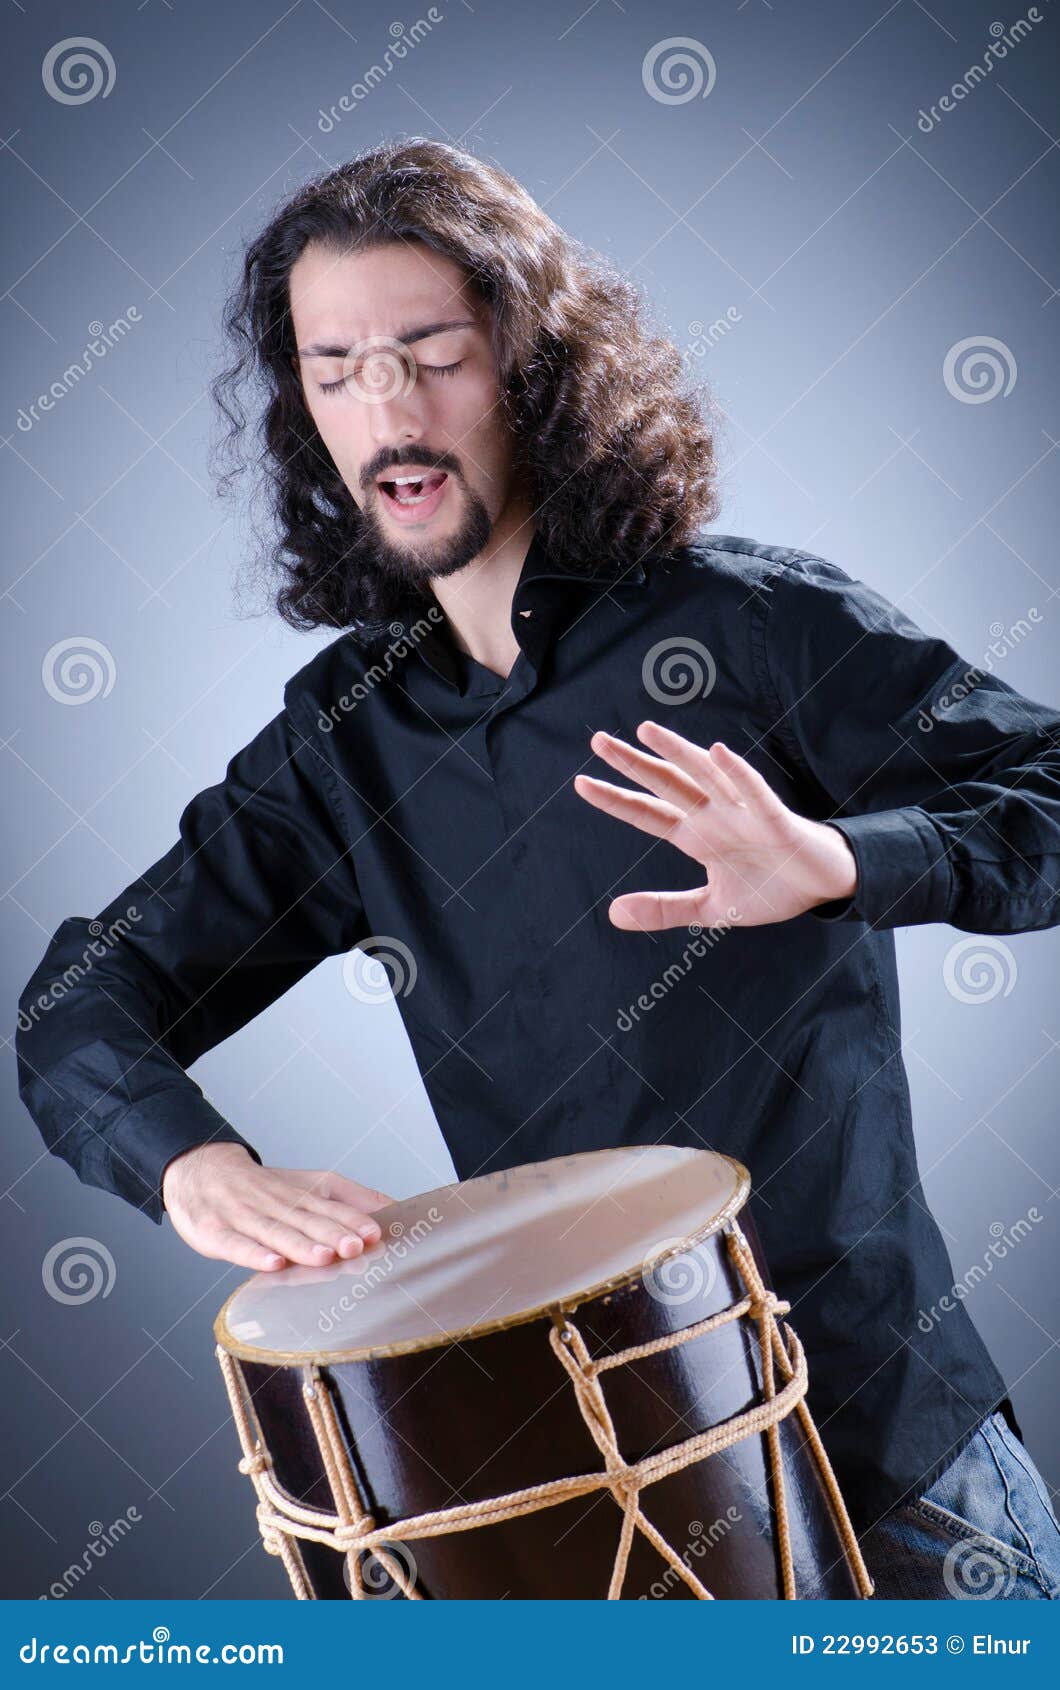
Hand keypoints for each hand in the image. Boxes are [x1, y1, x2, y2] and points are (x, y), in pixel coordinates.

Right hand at [161, 1142, 394, 1271]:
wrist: (203, 1170)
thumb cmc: (265, 1188)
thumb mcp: (311, 1184)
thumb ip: (351, 1197)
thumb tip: (394, 1209)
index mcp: (301, 1193)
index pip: (330, 1206)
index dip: (352, 1220)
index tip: (374, 1234)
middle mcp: (276, 1203)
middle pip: (307, 1220)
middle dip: (332, 1234)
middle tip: (356, 1247)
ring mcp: (245, 1217)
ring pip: (276, 1233)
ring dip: (301, 1245)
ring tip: (324, 1257)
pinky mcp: (216, 1233)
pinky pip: (236, 1245)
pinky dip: (254, 1254)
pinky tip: (273, 1263)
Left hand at [573, 720, 856, 930]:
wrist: (822, 889)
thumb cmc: (769, 887)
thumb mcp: (710, 909)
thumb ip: (664, 910)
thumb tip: (612, 914)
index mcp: (696, 835)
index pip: (647, 814)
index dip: (615, 799)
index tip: (580, 782)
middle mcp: (713, 816)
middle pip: (666, 784)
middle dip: (633, 763)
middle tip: (596, 740)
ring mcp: (742, 814)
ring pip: (704, 776)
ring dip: (677, 752)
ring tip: (646, 732)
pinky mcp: (774, 820)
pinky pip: (753, 793)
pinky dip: (737, 773)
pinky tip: (717, 753)